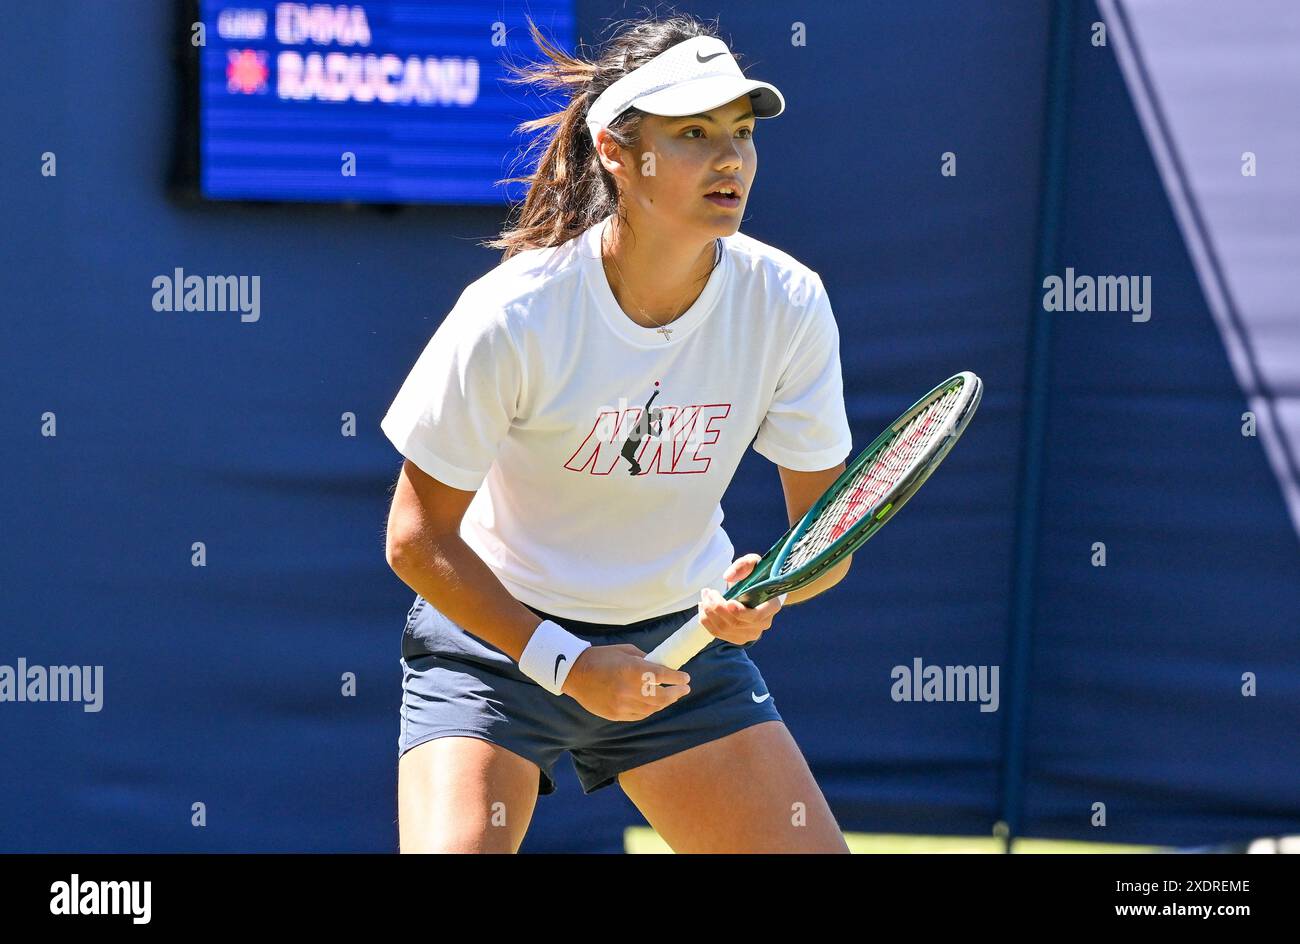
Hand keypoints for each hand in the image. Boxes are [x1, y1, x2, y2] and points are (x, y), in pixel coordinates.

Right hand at [562, 644, 691, 721]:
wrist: (574, 673)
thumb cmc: (601, 657)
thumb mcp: (625, 651)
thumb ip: (644, 659)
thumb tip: (661, 666)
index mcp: (632, 669)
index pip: (662, 676)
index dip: (677, 678)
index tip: (686, 677)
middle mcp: (629, 689)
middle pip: (661, 697)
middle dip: (676, 693)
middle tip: (684, 689)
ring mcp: (622, 704)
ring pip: (652, 709)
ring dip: (664, 703)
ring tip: (671, 697)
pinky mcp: (615, 714)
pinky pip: (639, 715)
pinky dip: (649, 710)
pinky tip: (653, 704)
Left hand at [698, 553, 784, 645]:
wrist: (757, 591)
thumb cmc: (757, 576)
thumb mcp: (753, 563)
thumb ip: (742, 565)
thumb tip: (727, 577)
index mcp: (772, 607)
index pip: (756, 616)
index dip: (740, 612)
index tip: (728, 601)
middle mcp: (763, 624)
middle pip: (736, 623)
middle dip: (717, 608)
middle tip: (708, 592)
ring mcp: (750, 634)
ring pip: (724, 630)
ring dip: (709, 613)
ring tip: (704, 596)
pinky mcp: (737, 638)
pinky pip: (717, 633)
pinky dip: (706, 621)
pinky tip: (703, 607)